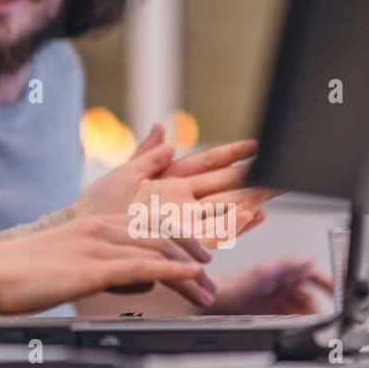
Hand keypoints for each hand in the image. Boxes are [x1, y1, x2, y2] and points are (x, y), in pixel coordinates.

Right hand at [0, 214, 211, 314]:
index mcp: (91, 223)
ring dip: (189, 267)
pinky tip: (189, 276)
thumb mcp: (65, 260)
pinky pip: (141, 266)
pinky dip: (171, 269)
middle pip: (158, 233)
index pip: (146, 224)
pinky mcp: (91, 267)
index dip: (176, 237)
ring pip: (156, 249)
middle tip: (210, 272)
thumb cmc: (19, 271)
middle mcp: (98, 228)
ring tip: (208, 284)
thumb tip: (131, 277)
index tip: (196, 253)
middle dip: (190, 251)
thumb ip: (100, 263)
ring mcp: (95, 245)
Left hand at [74, 124, 273, 247]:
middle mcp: (184, 201)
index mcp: (172, 181)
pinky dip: (235, 225)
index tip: (256, 145)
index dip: (232, 154)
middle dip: (256, 180)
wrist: (85, 230)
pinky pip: (213, 233)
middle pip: (227, 187)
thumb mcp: (124, 173)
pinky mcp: (179, 240)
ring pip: (227, 209)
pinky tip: (253, 215)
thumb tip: (161, 127)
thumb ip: (147, 153)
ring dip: (253, 201)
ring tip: (275, 192)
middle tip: (283, 172)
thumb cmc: (100, 204)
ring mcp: (184, 220)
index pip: (210, 164)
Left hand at [205, 257, 331, 314]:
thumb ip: (287, 265)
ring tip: (309, 324)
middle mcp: (282, 284)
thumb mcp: (262, 272)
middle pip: (311, 296)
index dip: (327, 282)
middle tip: (322, 317)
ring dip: (308, 317)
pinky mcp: (272, 313)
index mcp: (283, 271)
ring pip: (303, 309)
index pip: (312, 274)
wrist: (213, 303)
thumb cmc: (232, 285)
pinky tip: (296, 327)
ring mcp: (277, 299)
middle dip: (318, 306)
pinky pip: (292, 319)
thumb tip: (309, 259)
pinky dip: (297, 323)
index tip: (339, 291)